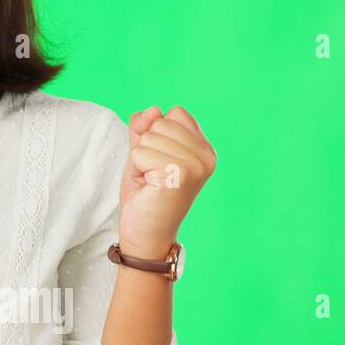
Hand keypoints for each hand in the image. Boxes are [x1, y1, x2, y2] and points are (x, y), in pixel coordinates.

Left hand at [118, 105, 216, 256]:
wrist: (145, 234)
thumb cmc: (145, 193)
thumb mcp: (143, 151)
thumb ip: (145, 126)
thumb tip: (153, 110)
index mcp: (204, 148)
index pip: (174, 113)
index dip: (155, 134)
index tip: (159, 162)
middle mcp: (207, 156)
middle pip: (160, 122)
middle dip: (146, 146)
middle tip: (153, 175)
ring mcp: (196, 165)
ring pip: (148, 137)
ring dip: (140, 159)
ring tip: (152, 181)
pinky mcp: (179, 175)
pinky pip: (140, 152)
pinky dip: (137, 169)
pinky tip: (149, 187)